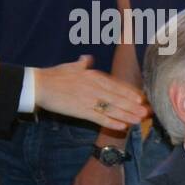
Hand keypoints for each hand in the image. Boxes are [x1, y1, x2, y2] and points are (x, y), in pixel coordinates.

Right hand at [34, 56, 148, 128]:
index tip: (142, 99)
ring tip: (139, 120)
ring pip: (112, 108)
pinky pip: (99, 117)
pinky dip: (111, 122)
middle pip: (118, 98)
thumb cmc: (53, 75)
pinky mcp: (80, 110)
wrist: (37, 84)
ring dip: (127, 115)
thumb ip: (82, 64)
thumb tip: (87, 58)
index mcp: (93, 76)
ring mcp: (88, 99)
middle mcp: (94, 87)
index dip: (130, 93)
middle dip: (133, 106)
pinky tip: (122, 126)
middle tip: (147, 112)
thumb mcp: (71, 66)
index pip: (116, 85)